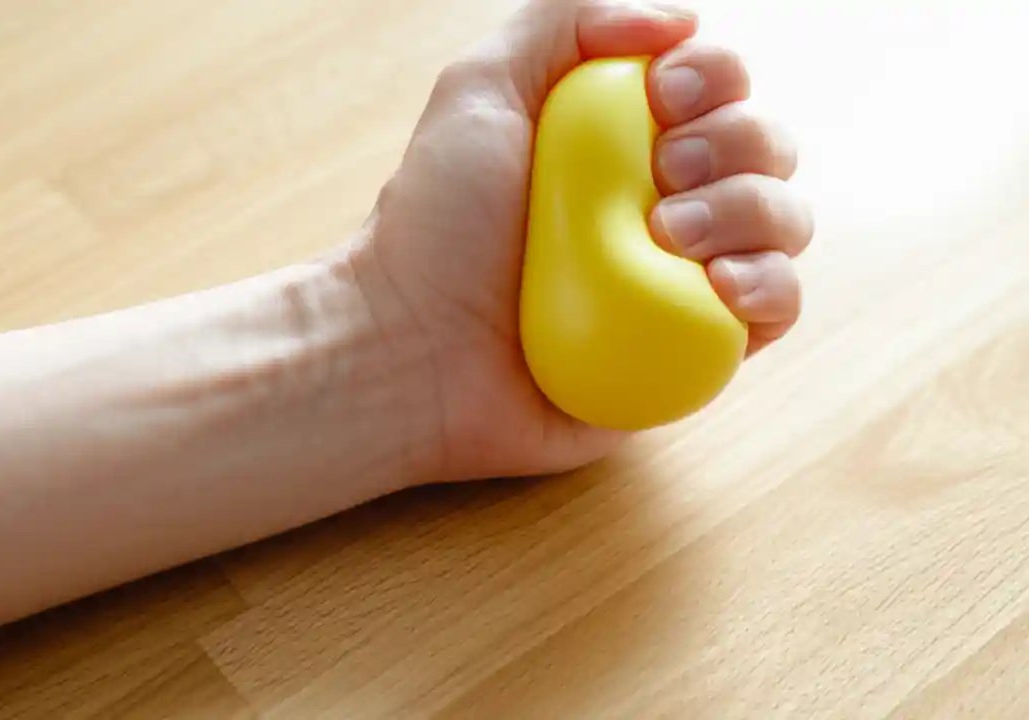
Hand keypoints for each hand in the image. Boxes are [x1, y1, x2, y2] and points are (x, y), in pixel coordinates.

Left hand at [347, 0, 813, 481]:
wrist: (413, 352)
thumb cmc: (434, 229)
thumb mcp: (478, 89)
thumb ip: (563, 20)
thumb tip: (678, 21)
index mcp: (619, 142)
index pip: (717, 86)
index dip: (713, 78)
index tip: (663, 97)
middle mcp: (660, 203)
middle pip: (764, 146)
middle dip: (733, 142)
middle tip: (660, 174)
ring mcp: (680, 280)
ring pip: (783, 221)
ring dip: (750, 209)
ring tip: (669, 233)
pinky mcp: (692, 353)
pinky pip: (777, 310)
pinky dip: (768, 285)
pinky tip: (718, 284)